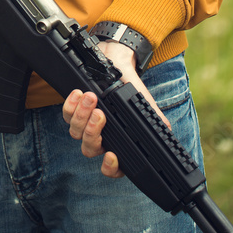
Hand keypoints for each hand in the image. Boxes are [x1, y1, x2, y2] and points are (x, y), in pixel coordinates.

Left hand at [62, 40, 169, 177]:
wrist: (118, 64)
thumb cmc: (131, 87)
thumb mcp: (145, 102)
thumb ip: (155, 119)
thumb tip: (166, 131)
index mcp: (117, 142)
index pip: (112, 167)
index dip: (110, 168)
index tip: (111, 156)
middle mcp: (100, 137)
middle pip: (90, 149)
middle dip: (93, 133)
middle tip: (100, 114)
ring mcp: (85, 123)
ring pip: (76, 133)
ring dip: (82, 116)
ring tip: (91, 98)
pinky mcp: (74, 109)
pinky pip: (66, 115)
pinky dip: (71, 105)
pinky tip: (79, 94)